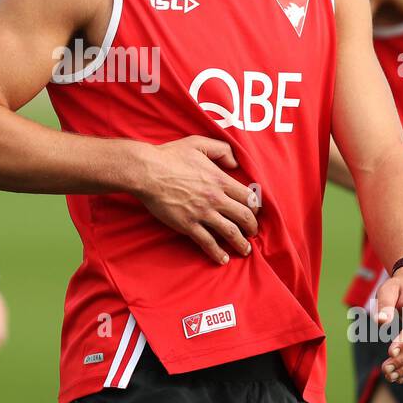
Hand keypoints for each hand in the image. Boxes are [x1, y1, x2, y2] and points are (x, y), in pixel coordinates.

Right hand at [131, 136, 259, 264]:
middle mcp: (216, 198)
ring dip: (241, 244)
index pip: (248, 197)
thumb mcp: (199, 143)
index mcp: (220, 180)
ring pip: (230, 232)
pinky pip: (207, 243)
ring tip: (245, 250)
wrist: (147, 172)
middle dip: (252, 228)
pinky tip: (222, 259)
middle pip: (244, 217)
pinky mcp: (188, 225)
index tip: (254, 213)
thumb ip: (221, 150)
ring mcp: (202, 213)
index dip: (255, 207)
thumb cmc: (170, 156)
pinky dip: (217, 253)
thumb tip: (235, 163)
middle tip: (253, 233)